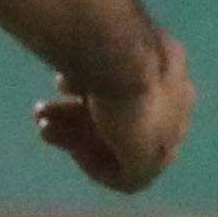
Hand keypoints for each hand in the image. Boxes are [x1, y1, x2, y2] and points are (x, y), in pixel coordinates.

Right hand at [35, 30, 192, 195]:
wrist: (123, 60)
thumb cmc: (105, 40)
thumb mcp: (96, 38)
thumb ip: (93, 52)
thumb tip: (65, 51)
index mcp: (170, 69)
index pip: (135, 92)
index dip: (95, 92)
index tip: (61, 86)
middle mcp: (175, 103)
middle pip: (124, 120)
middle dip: (79, 117)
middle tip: (42, 113)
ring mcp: (167, 135)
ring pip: (121, 147)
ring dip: (78, 140)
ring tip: (44, 130)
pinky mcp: (152, 161)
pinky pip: (125, 178)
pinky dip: (94, 167)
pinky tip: (73, 151)